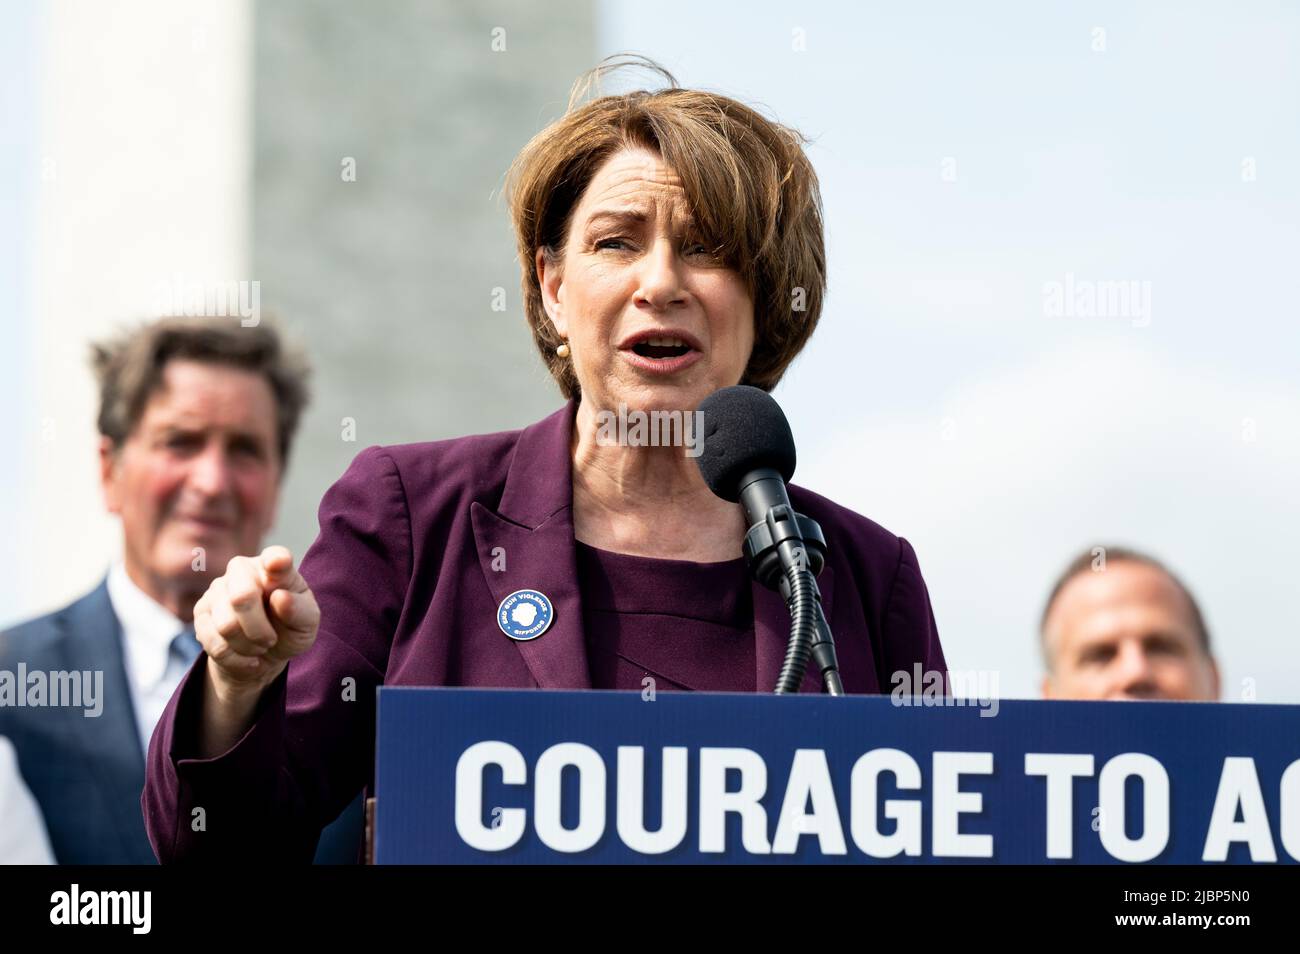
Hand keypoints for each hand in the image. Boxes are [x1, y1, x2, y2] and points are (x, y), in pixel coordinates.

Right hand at [193, 545, 319, 697]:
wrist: (263, 653)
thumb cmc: (289, 629)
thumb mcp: (306, 624)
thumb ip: (300, 610)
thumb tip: (280, 597)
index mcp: (275, 565)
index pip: (276, 557)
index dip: (277, 561)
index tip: (277, 564)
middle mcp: (242, 569)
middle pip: (242, 598)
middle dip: (259, 630)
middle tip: (270, 640)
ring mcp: (217, 589)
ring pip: (227, 626)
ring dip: (248, 646)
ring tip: (259, 646)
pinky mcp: (200, 613)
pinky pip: (215, 644)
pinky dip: (236, 658)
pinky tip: (245, 655)